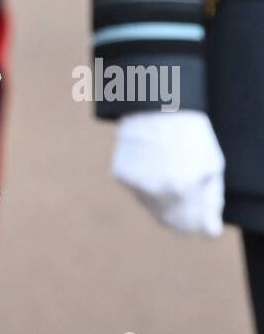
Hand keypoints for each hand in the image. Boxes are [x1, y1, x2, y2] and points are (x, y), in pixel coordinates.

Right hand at [112, 110, 224, 235]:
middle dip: (183, 214)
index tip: (207, 222)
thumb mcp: (212, 164)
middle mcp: (157, 192)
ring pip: (153, 209)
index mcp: (183, 188)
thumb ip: (212, 201)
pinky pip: (138, 192)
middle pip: (171, 222)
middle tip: (190, 194)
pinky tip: (154, 165)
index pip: (193, 226)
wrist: (158, 102)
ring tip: (172, 171)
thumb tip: (210, 231)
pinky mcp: (121, 176)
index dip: (202, 225)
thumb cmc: (191, 132)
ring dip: (165, 200)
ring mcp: (137, 185)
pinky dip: (148, 185)